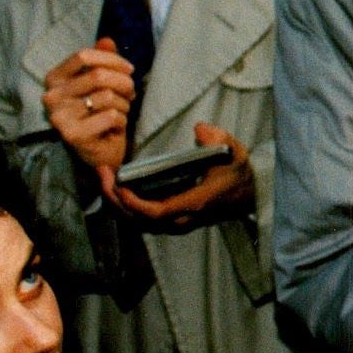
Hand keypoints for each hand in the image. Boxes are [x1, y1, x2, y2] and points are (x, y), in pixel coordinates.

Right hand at [42, 37, 135, 172]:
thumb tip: (107, 40)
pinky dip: (122, 120)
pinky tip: (116, 126)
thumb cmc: (100, 110)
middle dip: (124, 83)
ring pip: (107, 96)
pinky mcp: (72, 135)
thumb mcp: (102, 82)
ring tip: (121, 110)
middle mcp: (51, 96)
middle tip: (131, 92)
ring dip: (124, 103)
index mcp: (54, 78)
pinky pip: (110, 116)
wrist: (100, 149)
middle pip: (98, 75)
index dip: (112, 59)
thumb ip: (103, 59)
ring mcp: (59, 117)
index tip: (129, 69)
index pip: (83, 55)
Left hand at [100, 124, 255, 229]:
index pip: (155, 212)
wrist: (250, 194)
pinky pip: (141, 219)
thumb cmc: (238, 174)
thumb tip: (199, 129)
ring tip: (105, 179)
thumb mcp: (234, 152)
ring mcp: (175, 222)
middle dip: (114, 200)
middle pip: (137, 220)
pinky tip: (117, 188)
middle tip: (102, 174)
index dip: (132, 202)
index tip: (119, 183)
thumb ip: (219, 139)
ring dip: (116, 204)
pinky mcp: (171, 220)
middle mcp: (181, 219)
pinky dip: (125, 206)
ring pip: (136, 222)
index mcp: (193, 203)